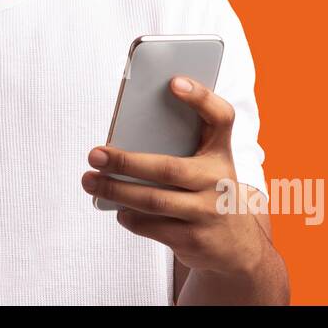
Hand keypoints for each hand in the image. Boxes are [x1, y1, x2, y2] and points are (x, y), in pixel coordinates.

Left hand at [81, 75, 265, 276]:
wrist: (238, 246)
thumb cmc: (207, 190)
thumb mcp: (205, 165)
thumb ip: (177, 146)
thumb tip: (123, 139)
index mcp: (221, 152)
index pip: (220, 117)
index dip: (200, 97)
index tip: (173, 81)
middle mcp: (219, 180)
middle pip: (168, 167)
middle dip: (126, 162)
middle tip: (94, 155)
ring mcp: (208, 212)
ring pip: (153, 200)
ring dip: (115, 191)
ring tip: (89, 181)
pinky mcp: (194, 240)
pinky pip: (151, 227)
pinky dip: (129, 216)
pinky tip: (117, 208)